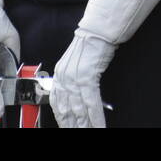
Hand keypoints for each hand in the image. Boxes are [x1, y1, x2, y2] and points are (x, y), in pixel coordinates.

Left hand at [50, 0, 160, 128]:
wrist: (102, 27)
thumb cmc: (94, 42)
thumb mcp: (81, 63)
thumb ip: (79, 80)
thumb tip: (84, 97)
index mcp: (60, 75)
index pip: (58, 105)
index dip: (64, 121)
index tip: (70, 129)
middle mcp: (63, 77)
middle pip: (67, 111)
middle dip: (74, 126)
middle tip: (81, 133)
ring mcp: (73, 77)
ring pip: (78, 110)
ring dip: (86, 125)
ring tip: (93, 132)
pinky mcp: (85, 76)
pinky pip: (90, 102)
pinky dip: (95, 117)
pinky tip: (99, 125)